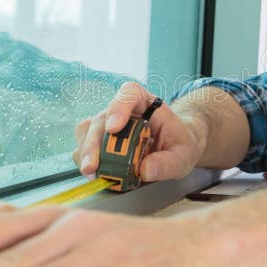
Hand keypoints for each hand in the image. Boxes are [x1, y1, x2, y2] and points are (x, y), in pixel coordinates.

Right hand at [72, 81, 204, 181]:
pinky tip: (96, 174)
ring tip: (93, 172)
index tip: (114, 128)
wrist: (173, 149)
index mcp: (145, 102)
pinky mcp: (99, 141)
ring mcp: (108, 124)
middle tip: (93, 165)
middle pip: (102, 117)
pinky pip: (84, 147)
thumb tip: (146, 170)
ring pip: (87, 130)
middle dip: (93, 142)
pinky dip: (86, 161)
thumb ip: (168, 163)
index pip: (129, 93)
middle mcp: (123, 110)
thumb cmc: (178, 145)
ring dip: (85, 152)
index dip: (119, 106)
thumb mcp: (183, 156)